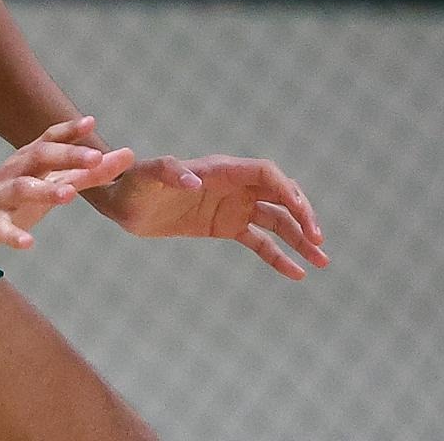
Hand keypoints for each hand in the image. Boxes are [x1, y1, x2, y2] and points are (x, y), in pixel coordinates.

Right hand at [0, 117, 133, 263]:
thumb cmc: (9, 202)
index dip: (69, 131)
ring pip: (21, 189)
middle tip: (95, 158)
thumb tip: (126, 157)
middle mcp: (13, 173)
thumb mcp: (47, 186)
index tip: (92, 123)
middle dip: (67, 155)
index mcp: (28, 162)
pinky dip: (12, 234)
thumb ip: (86, 174)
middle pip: (39, 157)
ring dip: (45, 191)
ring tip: (68, 195)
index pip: (48, 140)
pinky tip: (28, 243)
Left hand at [86, 153, 328, 280]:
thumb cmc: (134, 182)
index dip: (287, 190)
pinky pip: (259, 242)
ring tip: (322, 262)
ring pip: (276, 221)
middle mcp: (233, 186)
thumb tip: (195, 181)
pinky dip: (278, 256)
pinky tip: (297, 273)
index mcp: (221, 169)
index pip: (266, 174)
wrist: (121, 203)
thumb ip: (171, 172)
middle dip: (302, 216)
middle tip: (318, 241)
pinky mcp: (225, 227)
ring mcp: (232, 207)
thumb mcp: (148, 175)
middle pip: (280, 197)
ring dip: (300, 239)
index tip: (303, 214)